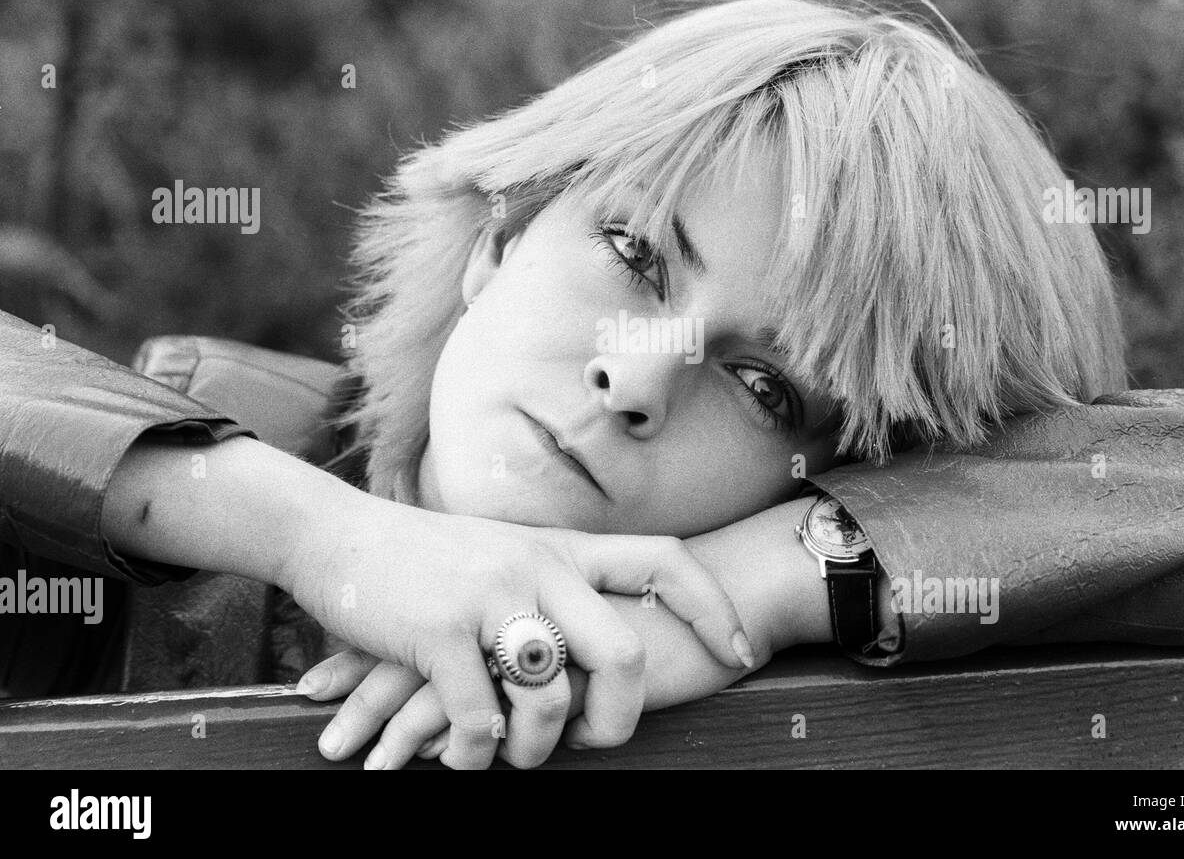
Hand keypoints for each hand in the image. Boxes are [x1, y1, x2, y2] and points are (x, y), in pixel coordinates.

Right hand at [283, 491, 754, 768]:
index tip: (741, 652)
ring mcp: (489, 597)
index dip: (714, 607)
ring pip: (552, 700)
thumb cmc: (424, 561)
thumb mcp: (503, 557)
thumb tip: (597, 654)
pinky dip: (476, 755)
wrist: (334, 536)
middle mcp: (537, 566)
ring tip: (512, 756)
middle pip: (623, 651)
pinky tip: (462, 754)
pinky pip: (481, 720)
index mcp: (560, 549)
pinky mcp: (439, 632)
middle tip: (593, 743)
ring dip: (535, 750)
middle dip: (620, 718)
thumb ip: (552, 589)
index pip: (664, 560)